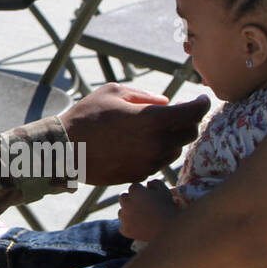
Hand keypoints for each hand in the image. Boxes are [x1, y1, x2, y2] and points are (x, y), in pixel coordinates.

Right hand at [59, 84, 208, 186]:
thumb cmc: (87, 116)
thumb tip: (166, 102)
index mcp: (152, 120)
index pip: (192, 114)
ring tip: (159, 128)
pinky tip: (145, 143)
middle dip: (190, 121)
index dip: (201, 104)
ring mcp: (148, 163)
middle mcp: (155, 144)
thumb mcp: (114, 93)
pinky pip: (159, 162)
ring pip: (175, 150)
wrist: (65, 150)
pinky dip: (159, 151)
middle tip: (182, 112)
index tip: (201, 100)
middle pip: (189, 134)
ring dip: (174, 138)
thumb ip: (145, 95)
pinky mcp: (139, 175)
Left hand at [117, 179, 179, 242]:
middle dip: (131, 200)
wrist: (170, 230)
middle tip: (143, 207)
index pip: (134, 187)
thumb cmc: (168, 208)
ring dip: (128, 213)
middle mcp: (126, 202)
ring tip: (142, 217)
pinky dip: (129, 227)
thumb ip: (154, 183)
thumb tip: (148, 184)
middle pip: (124, 198)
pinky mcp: (125, 230)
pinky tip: (139, 227)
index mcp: (134, 190)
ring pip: (122, 212)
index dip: (142, 192)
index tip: (150, 198)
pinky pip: (123, 227)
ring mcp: (124, 217)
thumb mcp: (164, 190)